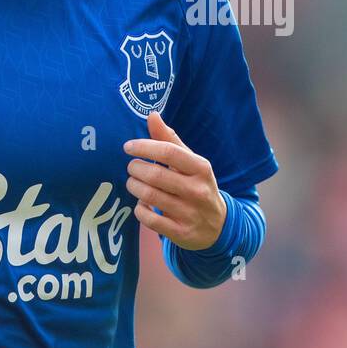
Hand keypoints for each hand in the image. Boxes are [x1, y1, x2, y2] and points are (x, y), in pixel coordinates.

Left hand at [123, 111, 226, 250]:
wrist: (218, 225)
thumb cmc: (198, 185)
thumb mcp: (190, 162)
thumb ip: (170, 140)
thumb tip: (152, 115)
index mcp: (201, 168)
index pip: (169, 152)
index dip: (145, 147)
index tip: (128, 147)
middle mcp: (198, 190)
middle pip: (156, 175)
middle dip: (135, 169)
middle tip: (131, 167)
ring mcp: (190, 213)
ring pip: (150, 196)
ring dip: (134, 187)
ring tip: (133, 182)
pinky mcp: (181, 232)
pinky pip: (149, 219)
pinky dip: (139, 209)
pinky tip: (141, 203)